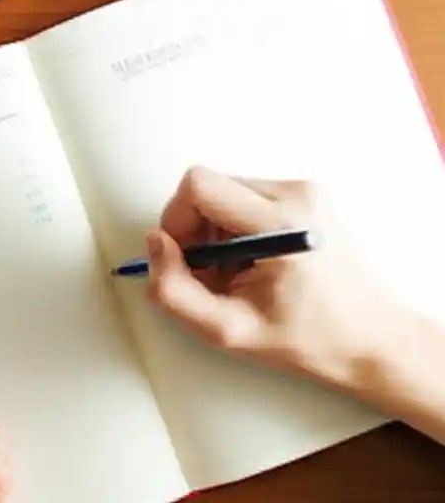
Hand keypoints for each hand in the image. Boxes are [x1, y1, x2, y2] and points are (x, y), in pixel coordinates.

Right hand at [144, 167, 401, 386]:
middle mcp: (296, 195)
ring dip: (213, 233)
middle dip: (193, 230)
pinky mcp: (304, 198)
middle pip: (208, 187)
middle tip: (209, 273)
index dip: (175, 219)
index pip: (199, 185)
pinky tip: (250, 263)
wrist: (370, 339)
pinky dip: (233, 231)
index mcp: (282, 224)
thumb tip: (155, 246)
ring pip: (222, 193)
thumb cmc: (311, 338)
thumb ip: (174, 291)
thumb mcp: (228, 331)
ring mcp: (304, 192)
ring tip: (235, 273)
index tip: (181, 254)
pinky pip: (243, 199)